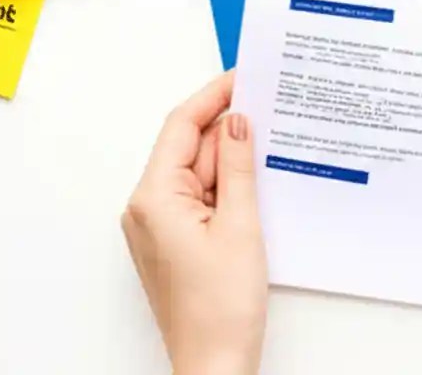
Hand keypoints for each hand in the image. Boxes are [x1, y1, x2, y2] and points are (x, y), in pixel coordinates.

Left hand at [122, 72, 267, 374]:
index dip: (213, 97)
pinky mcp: (175, 241)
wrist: (215, 364)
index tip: (243, 76)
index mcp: (154, 198)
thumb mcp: (241, 224)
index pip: (181, 127)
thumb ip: (238, 166)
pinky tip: (257, 182)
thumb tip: (238, 121)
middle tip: (272, 106)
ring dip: (232, 159)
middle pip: (189, 148)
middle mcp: (147, 208)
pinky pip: (201, 198)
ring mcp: (159, 226)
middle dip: (229, 128)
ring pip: (198, 173)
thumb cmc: (220, 309)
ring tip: (274, 144)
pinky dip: (228, 185)